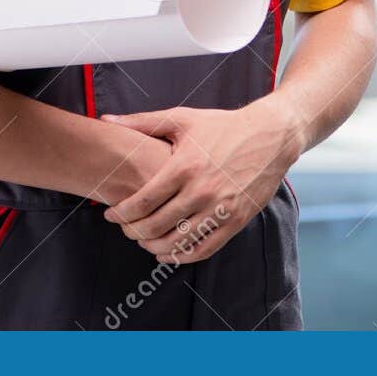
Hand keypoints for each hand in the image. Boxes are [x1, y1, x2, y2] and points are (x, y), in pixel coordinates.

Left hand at [99, 98, 303, 262]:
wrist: (270, 135)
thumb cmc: (223, 126)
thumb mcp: (182, 119)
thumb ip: (142, 122)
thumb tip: (106, 119)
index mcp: (184, 167)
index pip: (142, 201)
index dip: (121, 213)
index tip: (110, 214)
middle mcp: (201, 191)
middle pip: (155, 225)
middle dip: (132, 231)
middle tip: (125, 228)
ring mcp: (220, 209)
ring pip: (178, 242)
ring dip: (154, 246)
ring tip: (143, 240)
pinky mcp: (236, 220)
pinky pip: (204, 248)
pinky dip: (182, 255)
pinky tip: (168, 251)